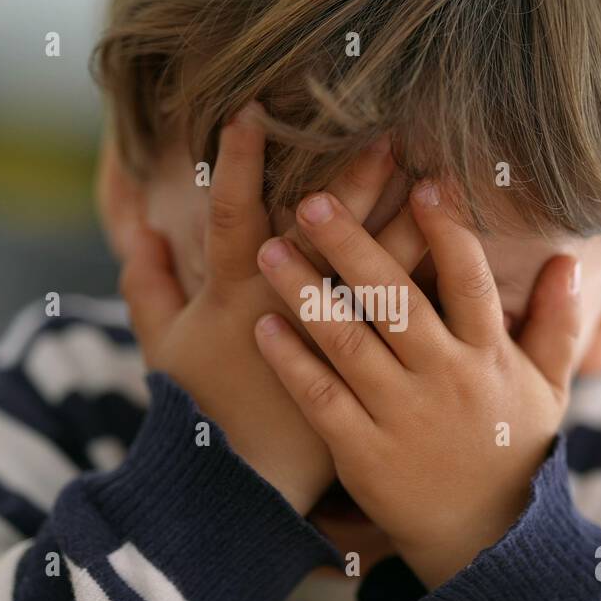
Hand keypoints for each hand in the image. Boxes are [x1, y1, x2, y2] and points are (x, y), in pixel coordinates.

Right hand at [118, 102, 409, 513]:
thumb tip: (139, 230)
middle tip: (385, 134)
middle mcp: (291, 312)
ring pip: (380, 276)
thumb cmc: (197, 413)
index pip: (236, 216)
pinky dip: (433, 294)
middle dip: (355, 182)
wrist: (241, 489)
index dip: (240, 163)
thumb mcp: (160, 348)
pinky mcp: (370, 378)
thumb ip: (147, 286)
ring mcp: (337, 347)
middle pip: (327, 239)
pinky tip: (460, 260)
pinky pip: (407, 329)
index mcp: (235, 296)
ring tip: (439, 179)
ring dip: (411, 226)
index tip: (252, 111)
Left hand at [252, 180, 581, 586]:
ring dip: (306, 292)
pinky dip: (291, 362)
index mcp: (489, 357)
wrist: (489, 542)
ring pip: (348, 342)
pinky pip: (321, 398)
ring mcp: (401, 416)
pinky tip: (264, 327)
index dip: (447, 231)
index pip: (469, 281)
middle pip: (395, 301)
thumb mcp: (549, 389)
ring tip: (270, 249)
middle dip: (352, 246)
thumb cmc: (514, 452)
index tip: (422, 183)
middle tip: (313, 201)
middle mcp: (445, 379)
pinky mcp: (363, 452)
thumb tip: (566, 259)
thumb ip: (558, 324)